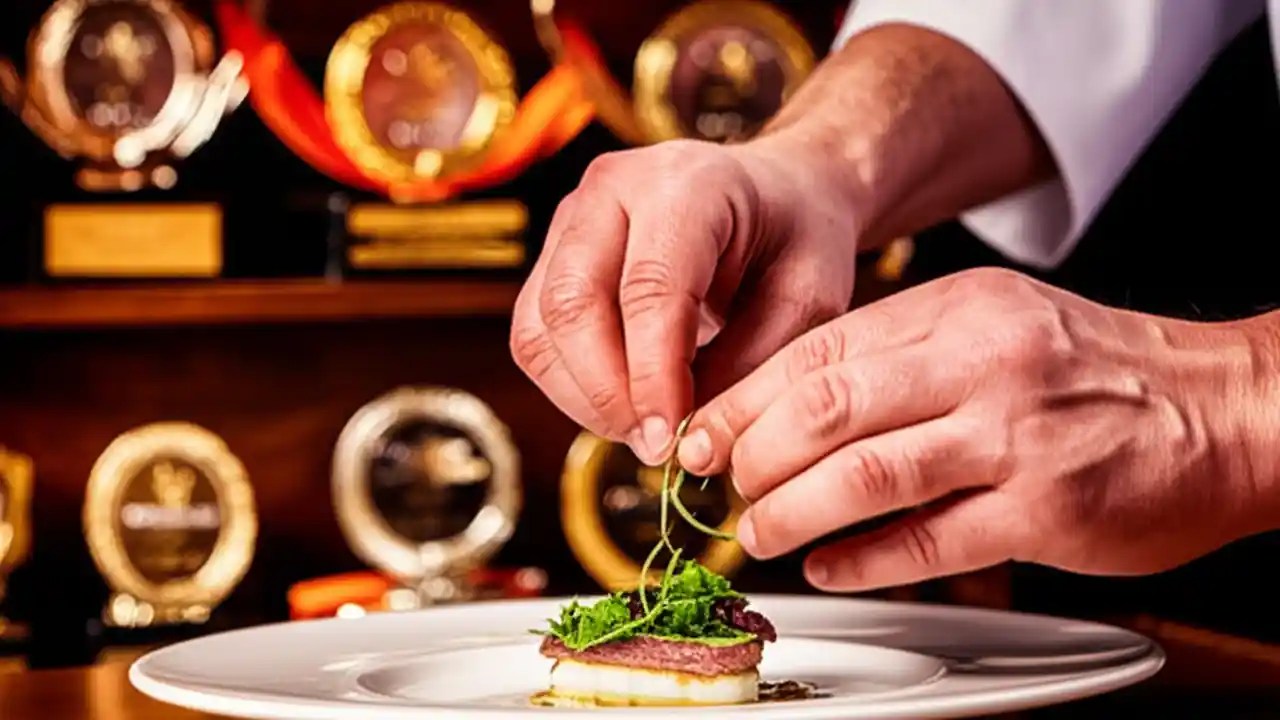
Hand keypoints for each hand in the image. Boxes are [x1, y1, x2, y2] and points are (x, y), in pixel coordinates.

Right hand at [510, 138, 862, 463]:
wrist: (775, 192)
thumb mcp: (808, 299)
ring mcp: (571, 219)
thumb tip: (690, 438)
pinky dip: (570, 387)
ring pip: (539, 327)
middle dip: (608, 394)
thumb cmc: (796, 240)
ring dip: (584, 398)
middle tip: (657, 446)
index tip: (673, 440)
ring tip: (645, 430)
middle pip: (571, 303)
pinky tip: (624, 405)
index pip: (648, 288)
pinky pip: (535, 336)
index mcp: (686, 184)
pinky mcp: (552, 256)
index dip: (654, 376)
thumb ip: (752, 365)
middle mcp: (611, 190)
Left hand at [678, 267, 1276, 590]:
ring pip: (867, 473)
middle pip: (828, 406)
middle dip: (753, 453)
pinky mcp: (1046, 511)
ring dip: (793, 509)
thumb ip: (902, 356)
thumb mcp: (996, 323)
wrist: (1225, 409)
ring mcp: (1016, 436)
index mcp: (958, 309)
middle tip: (723, 485)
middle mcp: (982, 362)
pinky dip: (862, 559)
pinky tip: (828, 566)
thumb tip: (793, 408)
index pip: (820, 349)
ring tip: (759, 531)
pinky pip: (929, 541)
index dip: (746, 397)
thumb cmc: (1095, 371)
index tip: (705, 433)